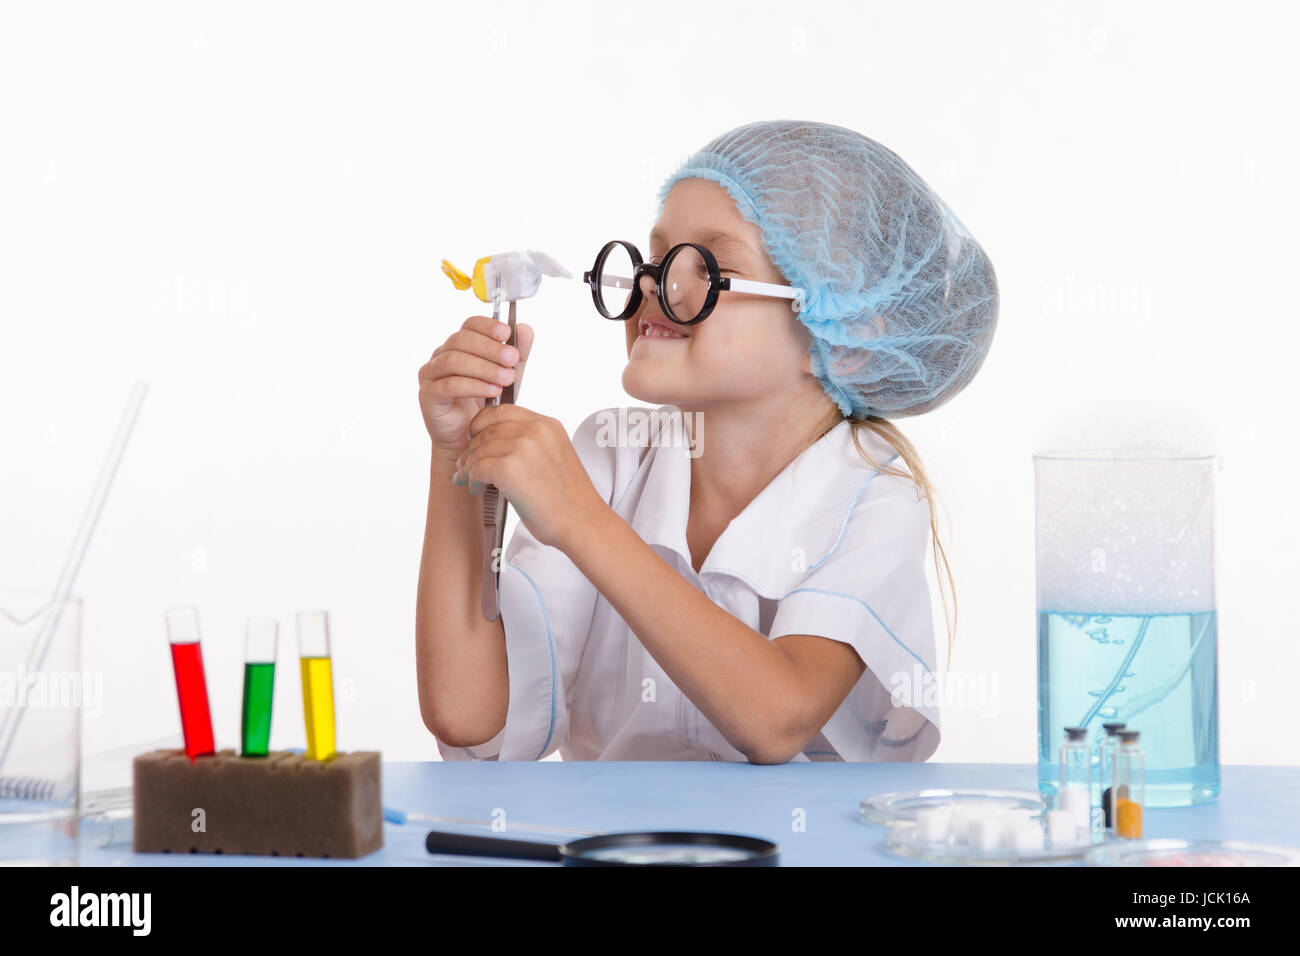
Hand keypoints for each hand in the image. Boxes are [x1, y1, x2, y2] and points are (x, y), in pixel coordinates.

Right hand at [417, 315, 533, 464]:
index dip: (487, 325)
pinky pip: (450, 385)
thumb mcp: (508, 376)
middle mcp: (441, 356)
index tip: (506, 332)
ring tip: (506, 378)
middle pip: (461, 340)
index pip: (469, 325)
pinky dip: (473, 386)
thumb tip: (525, 330)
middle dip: (490, 348)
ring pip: (454, 361)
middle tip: (512, 359)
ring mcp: (431, 375)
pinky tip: (492, 391)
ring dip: (484, 368)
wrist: (469, 438)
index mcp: (459, 346)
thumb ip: (517, 354)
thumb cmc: (486, 405)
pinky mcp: (428, 395)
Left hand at [453, 405, 607, 550]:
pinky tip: (476, 488)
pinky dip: (471, 479)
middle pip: (487, 429)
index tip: (476, 440)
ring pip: (479, 449)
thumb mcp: (553, 457)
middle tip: (466, 465)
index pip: (503, 411)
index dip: (482, 424)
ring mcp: (522, 447)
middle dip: (473, 448)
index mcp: (547, 424)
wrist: (582, 523)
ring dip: (470, 466)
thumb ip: (529, 443)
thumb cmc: (568, 500)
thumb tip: (492, 443)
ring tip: (469, 480)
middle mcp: (535, 430)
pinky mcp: (508, 468)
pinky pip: (477, 467)